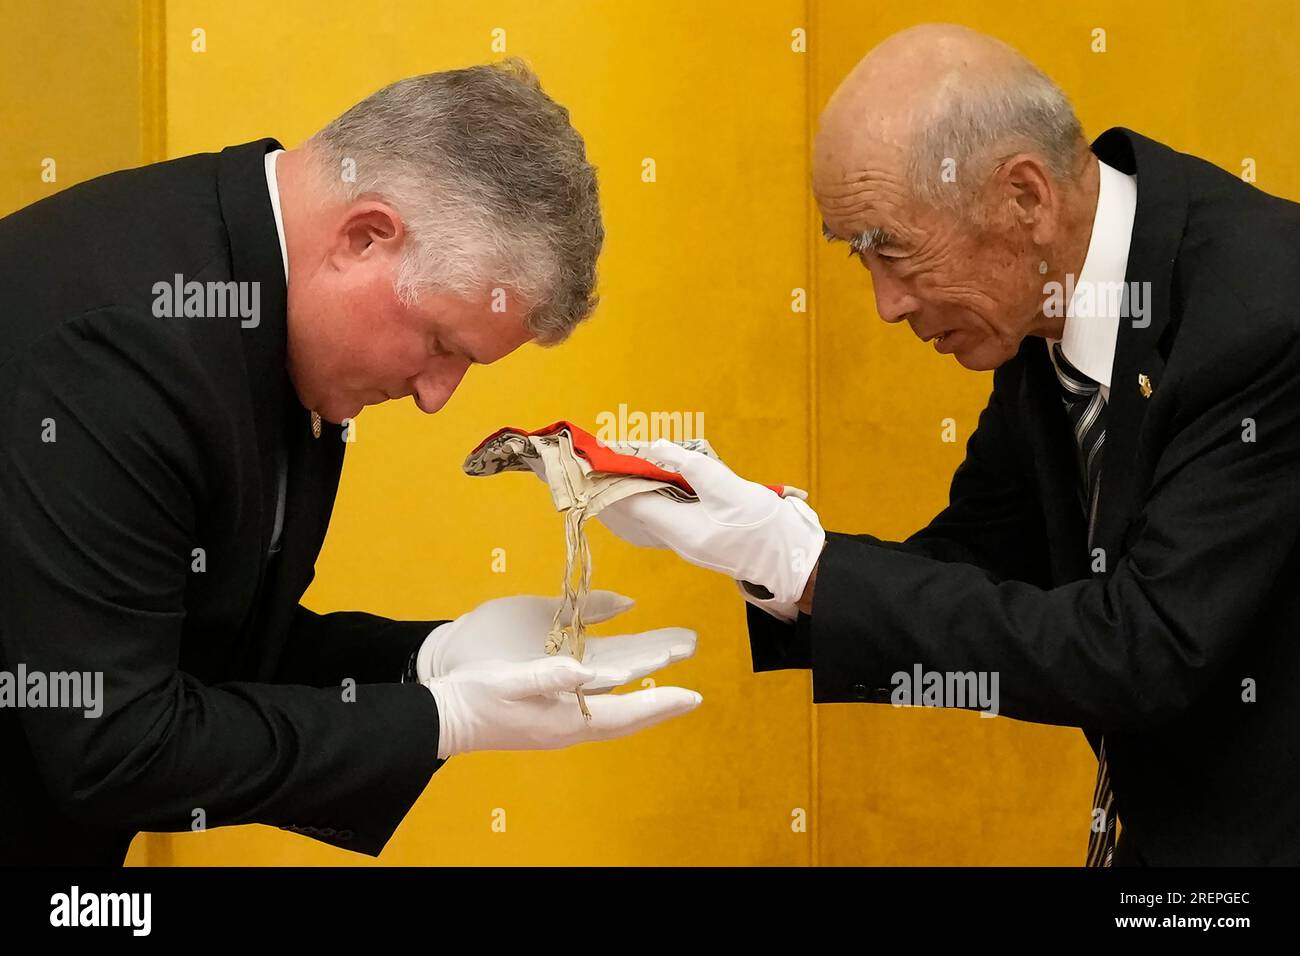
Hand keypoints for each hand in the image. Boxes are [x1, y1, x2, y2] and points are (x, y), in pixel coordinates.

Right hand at [418, 592, 700, 757]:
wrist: (446, 717)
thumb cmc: (477, 697)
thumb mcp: (510, 680)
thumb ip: (547, 675)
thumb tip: (585, 671)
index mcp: (567, 720)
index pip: (626, 713)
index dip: (660, 705)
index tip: (693, 696)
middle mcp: (571, 726)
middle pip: (628, 716)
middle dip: (661, 702)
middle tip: (692, 694)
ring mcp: (562, 724)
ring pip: (616, 713)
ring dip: (644, 699)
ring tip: (667, 686)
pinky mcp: (552, 717)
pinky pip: (599, 710)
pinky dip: (620, 701)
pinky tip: (623, 687)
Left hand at [596, 440, 824, 613]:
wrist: (792, 558)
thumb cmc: (763, 526)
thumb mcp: (728, 487)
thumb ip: (691, 465)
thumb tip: (656, 447)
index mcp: (679, 530)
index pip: (631, 505)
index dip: (612, 483)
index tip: (598, 460)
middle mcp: (677, 541)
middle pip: (636, 512)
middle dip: (620, 485)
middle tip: (606, 457)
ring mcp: (688, 544)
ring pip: (650, 516)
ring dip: (637, 492)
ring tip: (624, 466)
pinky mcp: (699, 541)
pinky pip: (665, 519)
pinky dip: (654, 500)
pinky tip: (655, 484)